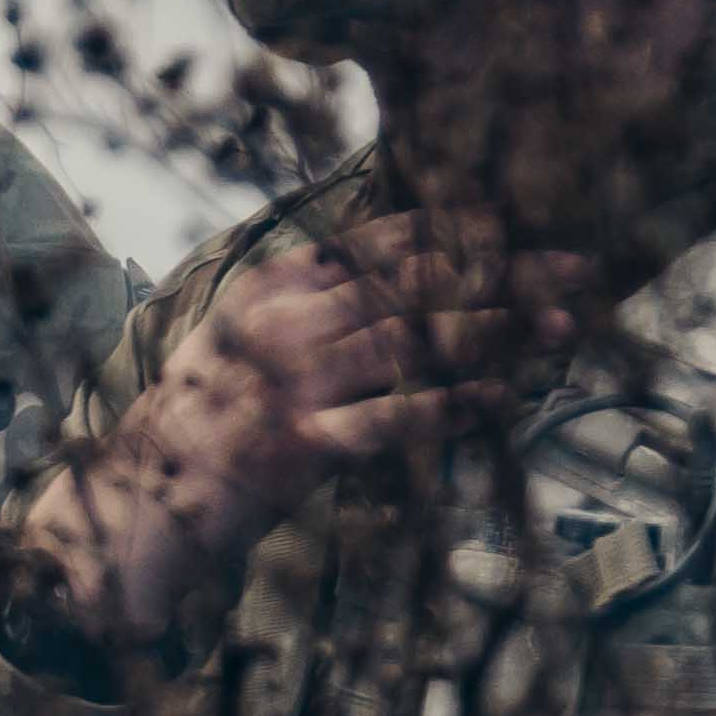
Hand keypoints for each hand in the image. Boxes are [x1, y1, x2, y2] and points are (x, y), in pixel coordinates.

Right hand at [23, 229, 587, 647]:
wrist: (140, 495)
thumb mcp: (235, 336)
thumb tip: (369, 265)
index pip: (375, 245)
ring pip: (411, 340)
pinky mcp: (302, 447)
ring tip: (560, 322)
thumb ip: (298, 298)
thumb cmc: (199, 420)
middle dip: (503, 269)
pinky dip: (454, 407)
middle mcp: (284, 327)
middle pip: (412, 284)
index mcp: (270, 290)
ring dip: (494, 328)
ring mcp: (293, 385)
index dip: (452, 229)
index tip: (514, 221)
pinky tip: (505, 397)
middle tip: (575, 263)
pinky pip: (393, 420)